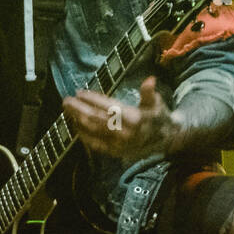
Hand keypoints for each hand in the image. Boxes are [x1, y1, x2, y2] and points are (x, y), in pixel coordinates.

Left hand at [62, 76, 179, 161]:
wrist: (166, 141)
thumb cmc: (158, 116)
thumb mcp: (157, 102)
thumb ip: (149, 92)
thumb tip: (150, 80)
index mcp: (136, 119)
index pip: (109, 107)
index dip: (93, 99)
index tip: (80, 92)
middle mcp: (125, 133)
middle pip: (97, 120)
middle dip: (79, 110)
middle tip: (66, 100)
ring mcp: (119, 145)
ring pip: (93, 132)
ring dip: (77, 121)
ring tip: (67, 110)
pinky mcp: (115, 153)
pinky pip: (95, 144)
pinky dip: (83, 135)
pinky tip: (74, 125)